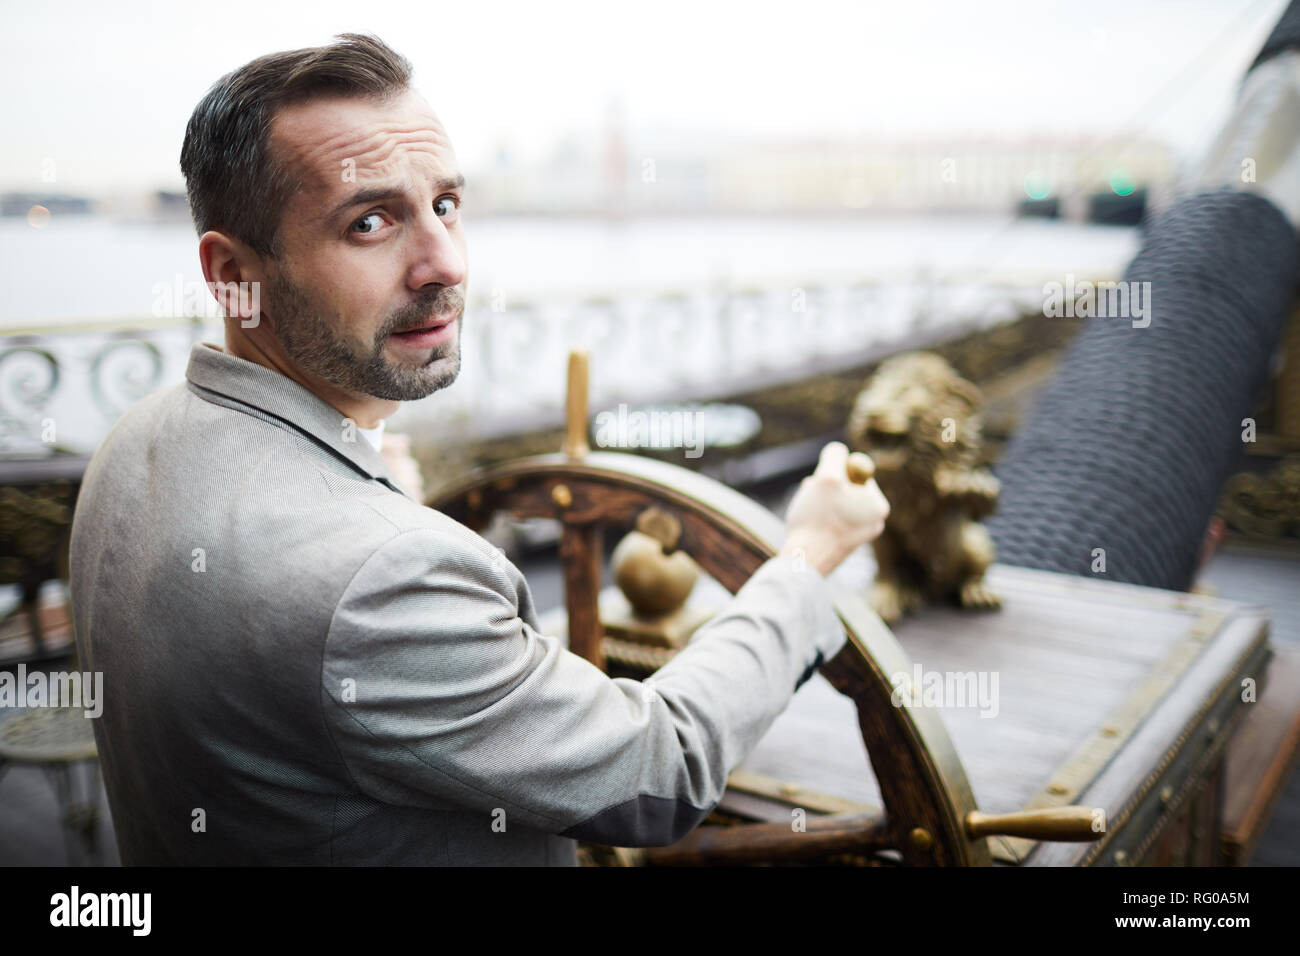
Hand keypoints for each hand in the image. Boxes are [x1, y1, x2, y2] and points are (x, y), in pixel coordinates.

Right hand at [779, 442, 889, 576]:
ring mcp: (857, 535)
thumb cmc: (817, 520)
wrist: (804, 562)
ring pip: (834, 503)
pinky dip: (815, 518)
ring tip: (807, 513)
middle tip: (811, 495)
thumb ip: (835, 457)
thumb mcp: (827, 478)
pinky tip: (806, 526)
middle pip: (846, 488)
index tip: (822, 484)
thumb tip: (839, 450)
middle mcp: (873, 522)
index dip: (834, 473)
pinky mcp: (841, 545)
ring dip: (817, 501)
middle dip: (825, 488)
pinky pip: (829, 520)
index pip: (856, 474)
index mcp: (878, 507)